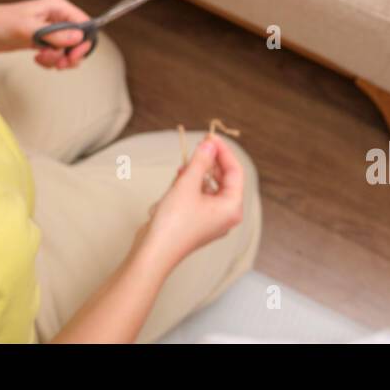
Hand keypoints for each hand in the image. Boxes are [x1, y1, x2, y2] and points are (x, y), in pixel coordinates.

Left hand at [0, 0, 94, 68]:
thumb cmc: (0, 23)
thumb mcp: (28, 30)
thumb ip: (54, 35)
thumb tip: (79, 38)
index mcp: (57, 6)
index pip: (83, 23)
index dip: (83, 42)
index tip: (72, 57)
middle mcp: (56, 16)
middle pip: (78, 38)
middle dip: (70, 54)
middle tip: (58, 64)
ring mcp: (48, 29)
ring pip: (67, 49)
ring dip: (58, 59)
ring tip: (43, 59)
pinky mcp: (40, 40)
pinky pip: (55, 53)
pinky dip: (50, 61)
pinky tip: (37, 59)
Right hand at [135, 136, 244, 272]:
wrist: (154, 252)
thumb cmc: (173, 222)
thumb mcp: (187, 184)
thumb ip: (200, 162)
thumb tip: (209, 145)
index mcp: (232, 207)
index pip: (235, 171)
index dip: (223, 151)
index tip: (210, 136)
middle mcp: (226, 215)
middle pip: (224, 179)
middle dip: (211, 161)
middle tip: (200, 144)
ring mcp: (213, 221)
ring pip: (211, 188)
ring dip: (199, 173)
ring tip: (185, 164)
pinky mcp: (199, 223)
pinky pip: (201, 198)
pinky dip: (192, 186)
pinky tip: (179, 178)